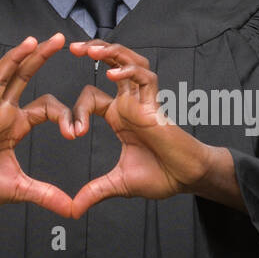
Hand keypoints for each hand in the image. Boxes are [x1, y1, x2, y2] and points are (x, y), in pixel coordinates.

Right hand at [0, 33, 77, 218]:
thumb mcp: (20, 189)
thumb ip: (47, 195)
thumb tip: (73, 211)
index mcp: (16, 123)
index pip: (44, 106)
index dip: (63, 114)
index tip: (75, 132)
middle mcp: (2, 112)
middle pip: (22, 76)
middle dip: (39, 57)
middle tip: (59, 38)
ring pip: (0, 78)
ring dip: (14, 59)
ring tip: (30, 42)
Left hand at [65, 39, 217, 217]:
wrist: (186, 180)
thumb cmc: (161, 177)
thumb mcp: (118, 184)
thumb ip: (94, 192)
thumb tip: (72, 211)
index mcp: (119, 117)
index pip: (92, 97)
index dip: (77, 110)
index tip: (73, 133)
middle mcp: (130, 103)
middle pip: (112, 64)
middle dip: (94, 51)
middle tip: (73, 46)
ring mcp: (143, 101)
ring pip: (129, 62)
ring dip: (111, 52)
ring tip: (91, 49)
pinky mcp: (156, 104)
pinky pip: (144, 78)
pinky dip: (129, 73)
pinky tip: (113, 74)